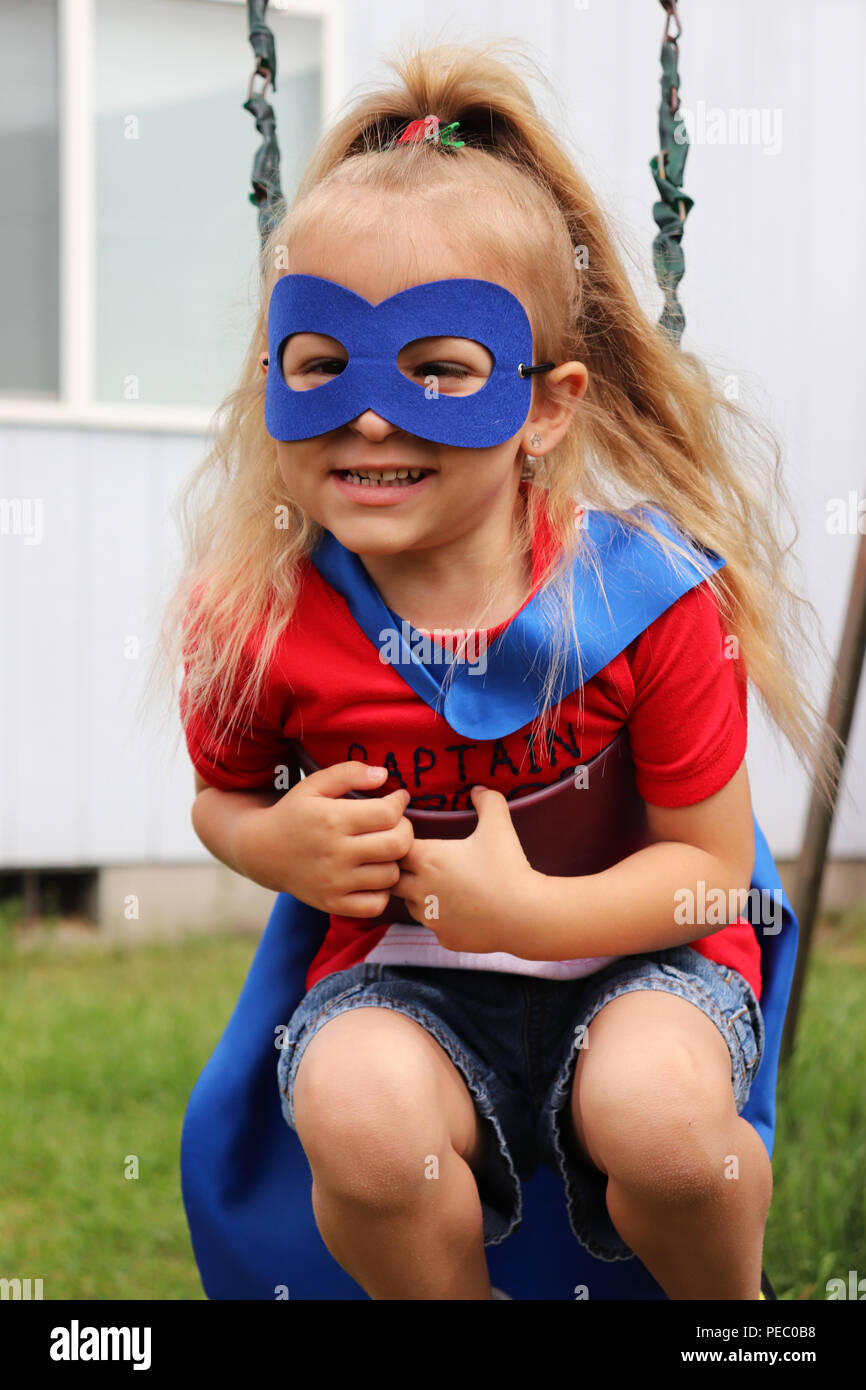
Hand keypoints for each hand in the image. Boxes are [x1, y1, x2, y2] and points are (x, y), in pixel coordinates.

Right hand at [233, 762, 412, 915]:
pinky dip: (381, 890)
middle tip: (393, 824)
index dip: (399, 803)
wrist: (262, 851)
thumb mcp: (314, 784)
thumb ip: (349, 773)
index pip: (388, 814)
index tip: (395, 799)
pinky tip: (371, 874)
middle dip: (404, 830)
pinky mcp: (333, 904)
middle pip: (398, 845)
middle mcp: (335, 853)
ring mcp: (335, 883)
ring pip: (391, 875)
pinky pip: (377, 904)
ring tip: (379, 848)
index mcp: (332, 819)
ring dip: (392, 860)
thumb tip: (384, 774)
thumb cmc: (295, 812)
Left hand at [394, 785, 536, 953]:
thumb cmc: (508, 868)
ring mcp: (430, 917)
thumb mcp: (499, 825)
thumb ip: (487, 800)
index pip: (394, 848)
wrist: (525, 915)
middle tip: (422, 863)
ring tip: (441, 885)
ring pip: (409, 904)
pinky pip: (432, 925)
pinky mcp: (443, 938)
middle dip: (403, 870)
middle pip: (392, 877)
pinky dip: (440, 917)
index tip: (414, 839)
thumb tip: (477, 788)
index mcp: (426, 859)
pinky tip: (460, 909)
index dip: (401, 842)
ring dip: (418, 894)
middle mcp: (419, 890)